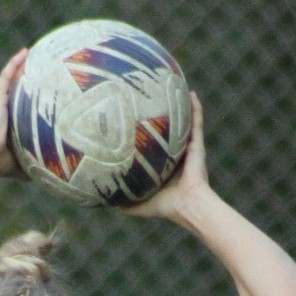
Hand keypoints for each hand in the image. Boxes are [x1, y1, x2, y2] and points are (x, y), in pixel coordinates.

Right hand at [0, 48, 28, 178]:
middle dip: (25, 79)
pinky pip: (6, 76)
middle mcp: (1, 110)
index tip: (40, 92)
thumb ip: (36, 165)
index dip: (28, 99)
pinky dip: (15, 64)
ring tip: (32, 55)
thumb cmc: (3, 163)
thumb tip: (53, 175)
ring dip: (20, 67)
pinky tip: (25, 53)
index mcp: (7, 123)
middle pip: (15, 90)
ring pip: (10, 79)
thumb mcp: (24, 163)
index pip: (19, 107)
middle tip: (40, 69)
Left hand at [120, 92, 211, 221]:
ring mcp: (188, 149)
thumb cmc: (164, 206)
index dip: (143, 136)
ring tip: (172, 89)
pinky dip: (195, 108)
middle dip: (161, 117)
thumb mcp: (136, 204)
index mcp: (163, 167)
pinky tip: (190, 94)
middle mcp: (176, 156)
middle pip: (167, 132)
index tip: (130, 122)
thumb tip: (98, 198)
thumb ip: (120, 201)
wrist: (187, 206)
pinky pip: (196, 122)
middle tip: (148, 100)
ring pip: (183, 123)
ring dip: (180, 107)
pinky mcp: (197, 145)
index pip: (152, 148)